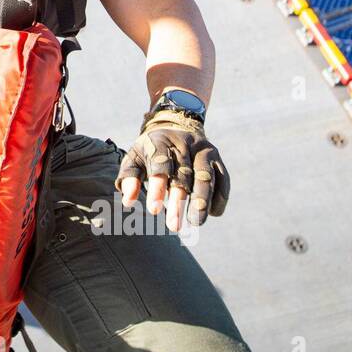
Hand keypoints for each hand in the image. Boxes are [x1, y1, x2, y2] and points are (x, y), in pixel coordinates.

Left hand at [116, 109, 229, 230]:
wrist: (175, 125)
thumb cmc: (150, 151)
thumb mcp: (134, 158)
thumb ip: (129, 177)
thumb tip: (128, 201)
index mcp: (160, 141)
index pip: (159, 164)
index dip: (157, 188)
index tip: (154, 210)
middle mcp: (184, 143)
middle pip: (183, 174)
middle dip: (178, 202)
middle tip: (174, 226)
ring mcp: (203, 150)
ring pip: (206, 176)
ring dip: (202, 201)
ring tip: (196, 223)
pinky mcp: (217, 158)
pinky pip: (223, 178)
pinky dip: (220, 196)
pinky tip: (213, 213)